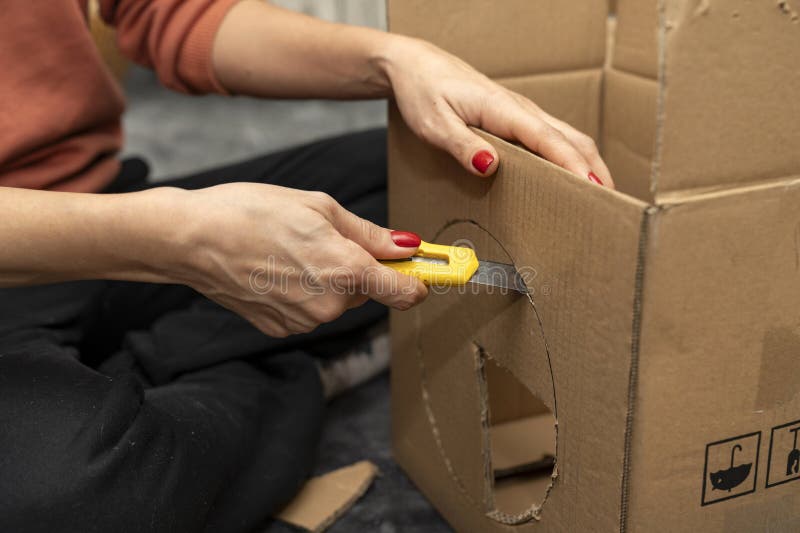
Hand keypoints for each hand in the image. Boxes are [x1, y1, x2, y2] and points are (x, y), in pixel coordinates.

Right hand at [170, 183, 427, 336]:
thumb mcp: (319, 208)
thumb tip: (408, 247)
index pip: (406, 292)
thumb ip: (370, 235)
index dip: (420, 279)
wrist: (192, 239)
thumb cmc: (252, 211)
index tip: (429, 270)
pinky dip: (304, 292)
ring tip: (293, 250)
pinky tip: (277, 269)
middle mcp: (330, 305)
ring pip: (338, 300)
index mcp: (347, 271)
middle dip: (361, 269)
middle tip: (328, 238)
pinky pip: (310, 310)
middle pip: (369, 292)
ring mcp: (304, 321)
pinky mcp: (280, 329)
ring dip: (330, 279)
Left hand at [382, 37, 613, 186]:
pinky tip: (569, 176)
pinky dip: (569, 156)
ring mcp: (520, 112)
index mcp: (504, 109)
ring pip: (565, 136)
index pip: (549, 140)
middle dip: (594, 168)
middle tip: (610, 202)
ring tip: (599, 195)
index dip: (574, 166)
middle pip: (571, 138)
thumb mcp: (434, 122)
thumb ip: (461, 145)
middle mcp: (520, 109)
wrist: (414, 65)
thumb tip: (491, 165)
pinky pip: (551, 137)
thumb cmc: (422, 90)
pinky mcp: (514, 118)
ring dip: (586, 162)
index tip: (593, 188)